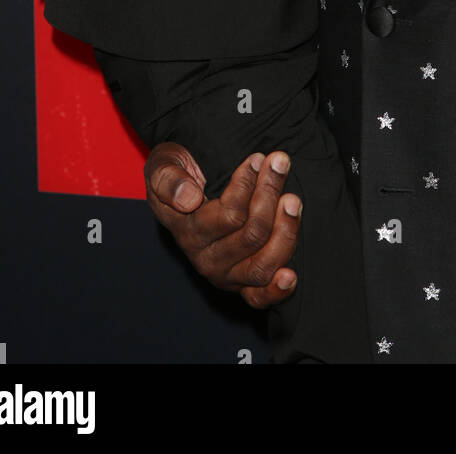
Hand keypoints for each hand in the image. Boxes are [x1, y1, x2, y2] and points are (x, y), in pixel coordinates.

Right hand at [145, 143, 301, 306]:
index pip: (229, 215)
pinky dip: (276, 290)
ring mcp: (226, 275)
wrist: (184, 192)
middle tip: (280, 163)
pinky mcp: (242, 284)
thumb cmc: (177, 174)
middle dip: (270, 195)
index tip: (258, 159)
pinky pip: (258, 297)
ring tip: (292, 199)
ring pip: (262, 263)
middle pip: (252, 234)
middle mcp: (206, 260)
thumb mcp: (163, 166)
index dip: (248, 185)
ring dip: (285, 229)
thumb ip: (168, 179)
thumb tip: (188, 198)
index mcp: (187, 232)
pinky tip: (289, 276)